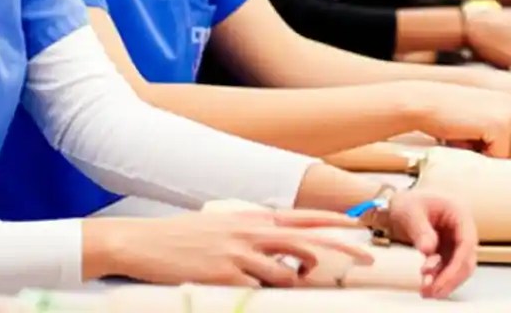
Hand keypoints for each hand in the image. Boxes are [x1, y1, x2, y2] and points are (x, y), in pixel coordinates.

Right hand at [91, 210, 373, 287]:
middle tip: (368, 260)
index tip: (362, 224)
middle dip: (344, 251)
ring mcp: (238, 255)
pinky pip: (259, 290)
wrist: (142, 242)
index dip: (336, 220)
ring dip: (294, 283)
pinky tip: (244, 288)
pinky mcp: (225, 276)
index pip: (303, 217)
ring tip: (282, 282)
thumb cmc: (182, 237)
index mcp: (251, 218)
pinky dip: (260, 293)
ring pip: (289, 274)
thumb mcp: (223, 226)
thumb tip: (283, 253)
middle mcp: (250, 232)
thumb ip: (254, 235)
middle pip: (310, 241)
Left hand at [381, 190, 478, 298]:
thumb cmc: (407, 202)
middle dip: (451, 278)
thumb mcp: (409, 211)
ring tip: (426, 291)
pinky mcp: (448, 250)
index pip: (466, 243)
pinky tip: (426, 284)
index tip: (442, 279)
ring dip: (445, 281)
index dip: (457, 264)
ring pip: (458, 267)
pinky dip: (439, 278)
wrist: (400, 204)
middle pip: (466, 259)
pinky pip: (448, 268)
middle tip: (433, 291)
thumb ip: (420, 229)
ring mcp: (456, 240)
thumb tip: (429, 250)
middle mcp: (462, 228)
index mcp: (459, 213)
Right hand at [410, 80, 510, 157]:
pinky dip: (485, 156)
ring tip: (476, 142)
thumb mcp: (492, 126)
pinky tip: (471, 140)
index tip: (497, 152)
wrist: (428, 105)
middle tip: (482, 145)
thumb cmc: (456, 118)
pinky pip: (503, 158)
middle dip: (507, 158)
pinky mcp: (502, 124)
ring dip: (495, 158)